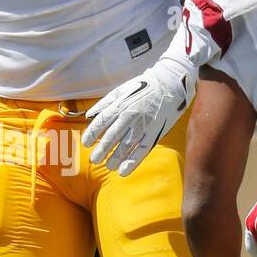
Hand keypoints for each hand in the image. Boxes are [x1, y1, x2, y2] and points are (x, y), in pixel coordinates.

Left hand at [83, 55, 195, 174]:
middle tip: (95, 159)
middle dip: (101, 150)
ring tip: (108, 166)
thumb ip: (104, 103)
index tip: (85, 143)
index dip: (92, 134)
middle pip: (112, 137)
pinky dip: (132, 162)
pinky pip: (142, 150)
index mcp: (121, 104)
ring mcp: (143, 125)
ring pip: (126, 146)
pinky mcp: (155, 132)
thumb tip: (88, 116)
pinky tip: (123, 171)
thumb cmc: (143, 87)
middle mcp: (130, 115)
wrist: (170, 84)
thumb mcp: (122, 90)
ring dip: (115, 158)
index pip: (102, 122)